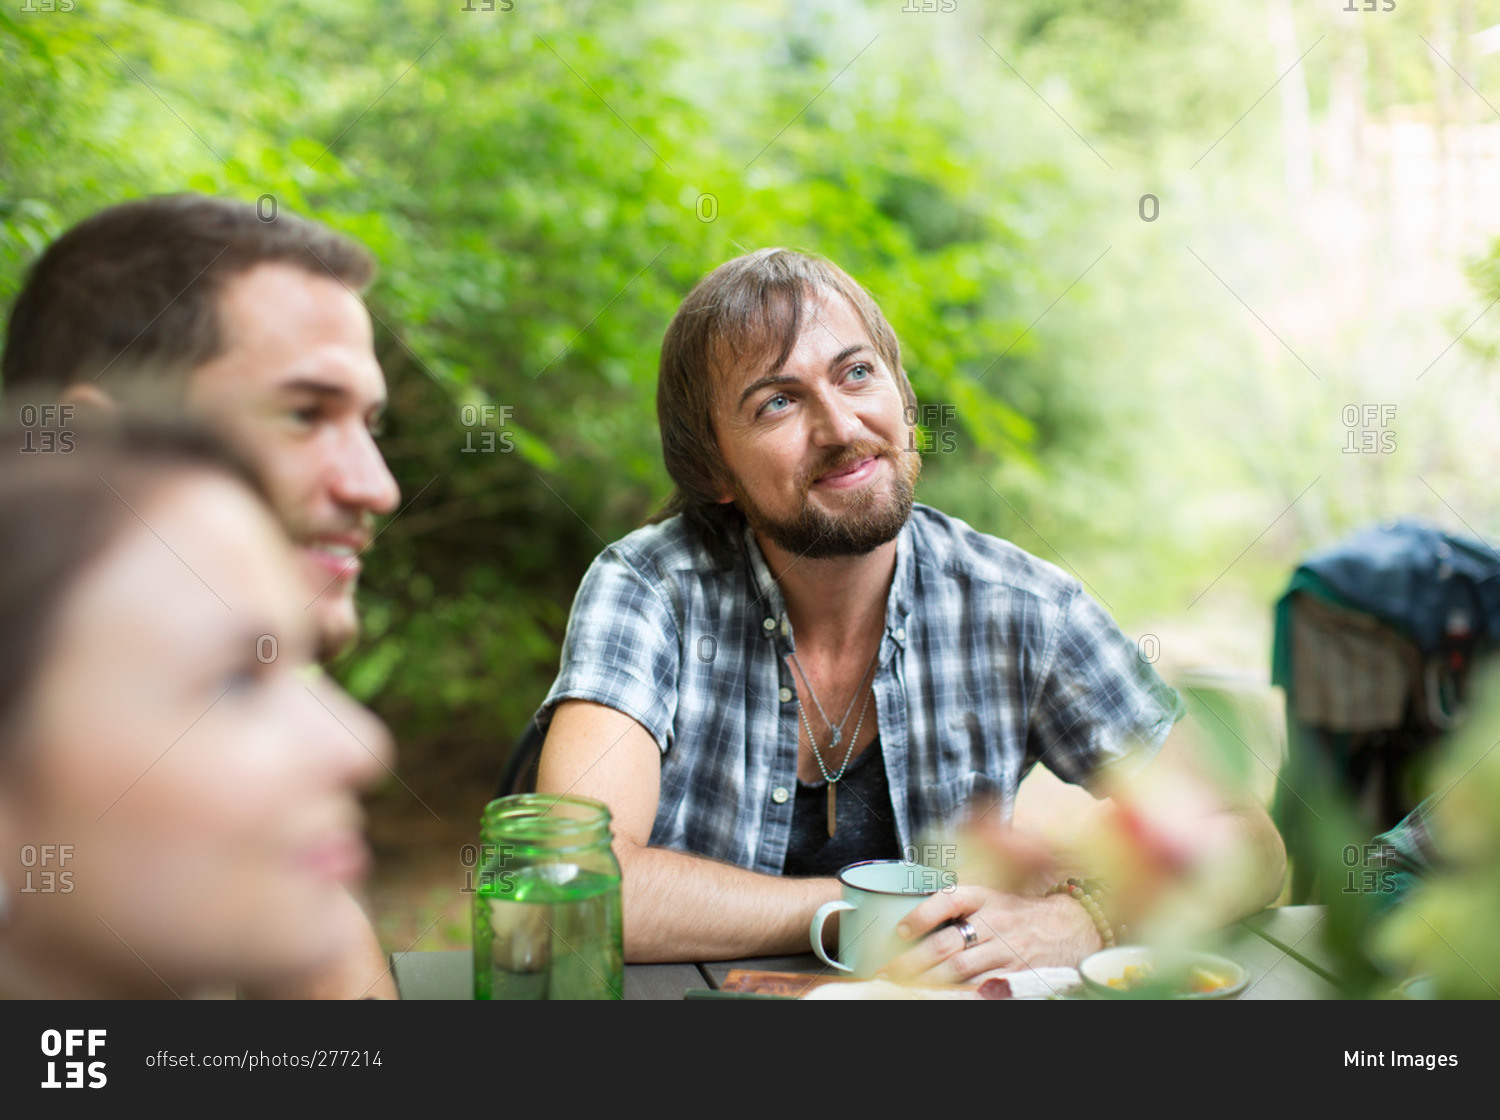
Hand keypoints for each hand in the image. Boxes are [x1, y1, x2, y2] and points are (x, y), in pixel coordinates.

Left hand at [879, 885, 1101, 984]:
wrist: (1069, 926)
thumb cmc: (1020, 912)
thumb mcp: (992, 894)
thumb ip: (960, 901)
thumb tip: (914, 910)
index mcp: (984, 896)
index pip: (948, 900)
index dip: (921, 915)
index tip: (900, 930)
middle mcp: (995, 921)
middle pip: (946, 944)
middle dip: (912, 961)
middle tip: (888, 971)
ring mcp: (1006, 949)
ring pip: (959, 970)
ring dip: (928, 982)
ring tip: (905, 987)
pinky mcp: (1016, 973)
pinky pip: (981, 988)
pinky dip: (958, 994)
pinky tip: (941, 996)